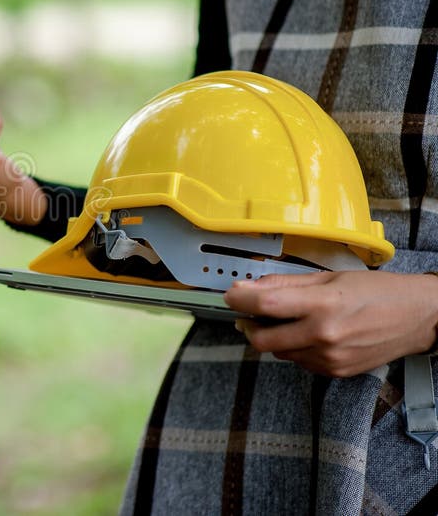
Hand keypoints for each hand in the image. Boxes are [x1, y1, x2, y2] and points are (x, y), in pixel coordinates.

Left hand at [224, 271, 437, 376]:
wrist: (418, 317)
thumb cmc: (376, 291)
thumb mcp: (329, 277)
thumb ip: (285, 284)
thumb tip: (248, 287)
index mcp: (322, 305)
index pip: (263, 304)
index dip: (238, 299)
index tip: (231, 295)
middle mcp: (323, 335)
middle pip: (261, 339)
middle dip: (250, 325)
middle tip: (253, 312)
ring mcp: (329, 358)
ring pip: (278, 352)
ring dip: (275, 336)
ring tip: (294, 319)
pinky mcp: (335, 372)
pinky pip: (298, 361)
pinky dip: (295, 347)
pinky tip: (312, 333)